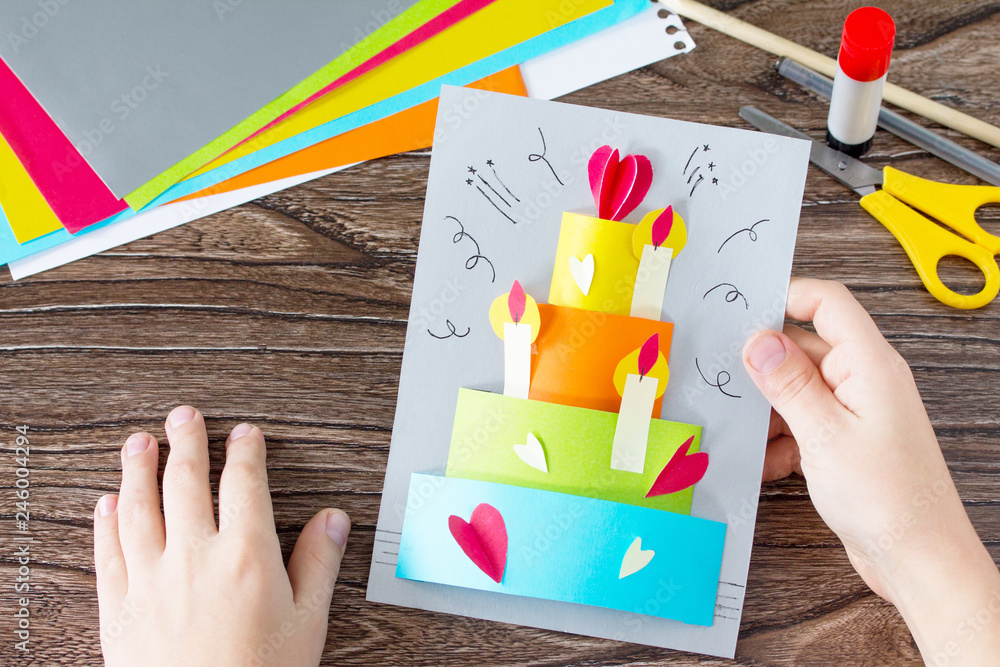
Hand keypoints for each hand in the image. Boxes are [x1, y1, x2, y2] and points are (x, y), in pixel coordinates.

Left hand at [93, 406, 350, 666]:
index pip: (244, 484)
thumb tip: (333, 520)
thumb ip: (319, 564)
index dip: (245, 451)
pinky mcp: (120, 606)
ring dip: (138, 467)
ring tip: (138, 441)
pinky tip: (106, 503)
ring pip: (139, 507)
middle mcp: (195, 555)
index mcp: (246, 555)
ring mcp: (151, 578)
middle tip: (185, 415)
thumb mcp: (307, 622)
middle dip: (186, 441)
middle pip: (186, 482)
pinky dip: (105, 522)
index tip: (245, 434)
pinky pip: (108, 552)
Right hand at [742, 279, 999, 664]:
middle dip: (764, 366)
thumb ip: (788, 382)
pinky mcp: (844, 442)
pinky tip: (766, 463)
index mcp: (869, 365)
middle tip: (727, 380)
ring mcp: (855, 412)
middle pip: (804, 348)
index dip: (785, 297)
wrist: (917, 559)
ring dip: (768, 411)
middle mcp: (864, 381)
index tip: (743, 311)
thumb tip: (758, 339)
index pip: (827, 303)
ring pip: (797, 390)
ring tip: (746, 434)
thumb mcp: (824, 433)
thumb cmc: (888, 499)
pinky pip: (801, 423)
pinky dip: (779, 440)